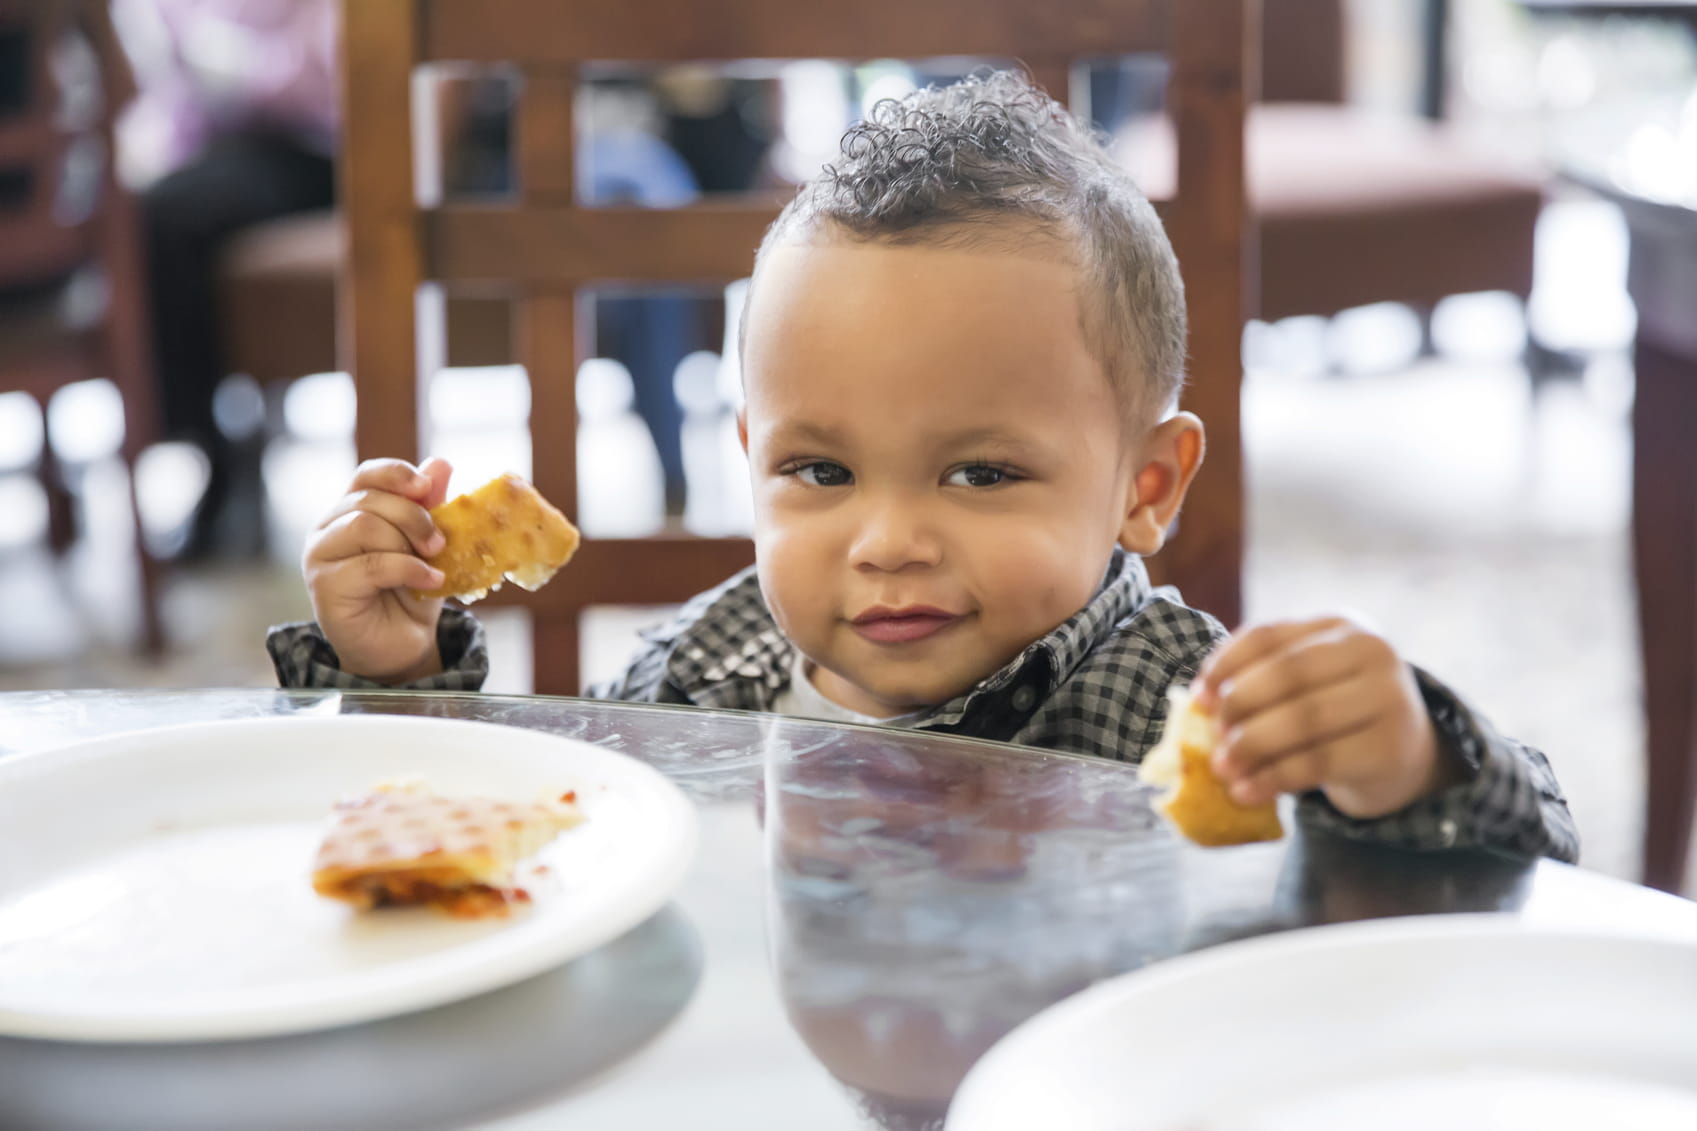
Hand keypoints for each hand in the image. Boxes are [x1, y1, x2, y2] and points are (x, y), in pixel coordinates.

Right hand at [302, 457, 453, 683]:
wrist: (402, 646)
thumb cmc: (410, 593)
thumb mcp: (427, 545)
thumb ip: (430, 506)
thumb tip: (441, 464)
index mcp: (349, 511)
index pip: (366, 474)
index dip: (397, 473)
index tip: (428, 486)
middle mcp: (327, 528)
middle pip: (369, 498)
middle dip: (414, 516)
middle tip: (440, 542)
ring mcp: (320, 556)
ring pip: (364, 525)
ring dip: (407, 542)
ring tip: (433, 563)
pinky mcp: (324, 586)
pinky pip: (369, 564)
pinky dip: (408, 569)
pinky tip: (429, 581)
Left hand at [1192, 616, 1462, 818]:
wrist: (1401, 754)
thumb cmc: (1336, 712)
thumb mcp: (1307, 682)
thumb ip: (1260, 680)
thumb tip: (1199, 701)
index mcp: (1340, 624)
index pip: (1268, 635)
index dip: (1225, 665)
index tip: (1198, 697)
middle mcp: (1372, 651)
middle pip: (1287, 674)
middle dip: (1239, 707)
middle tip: (1212, 737)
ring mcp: (1389, 698)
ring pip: (1303, 719)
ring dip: (1252, 746)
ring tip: (1223, 768)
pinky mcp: (1390, 747)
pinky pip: (1319, 762)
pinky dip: (1274, 779)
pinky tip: (1247, 791)